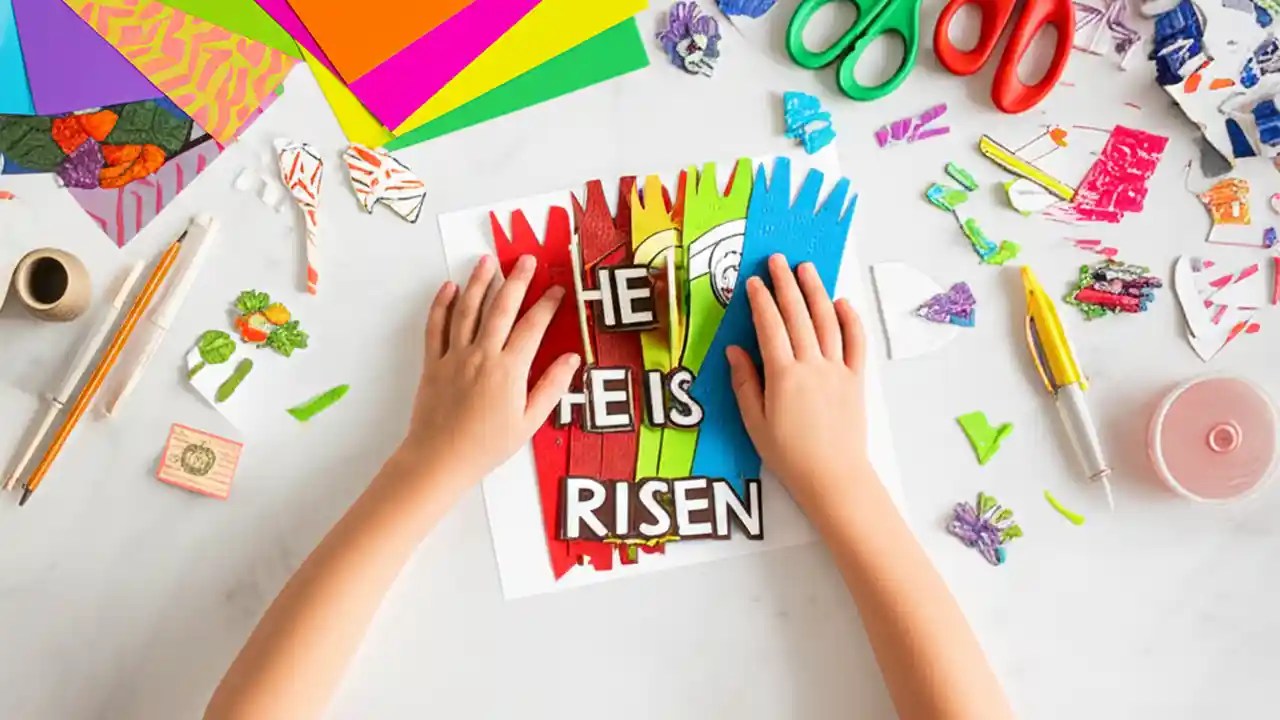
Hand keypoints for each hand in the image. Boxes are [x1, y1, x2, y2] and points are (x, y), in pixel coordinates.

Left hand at [395, 254, 579, 491]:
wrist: (439, 459)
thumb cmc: (485, 446)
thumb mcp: (528, 422)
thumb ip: (551, 388)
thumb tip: (571, 360)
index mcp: (509, 370)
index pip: (533, 327)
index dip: (547, 305)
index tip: (556, 291)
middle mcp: (481, 356)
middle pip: (502, 308)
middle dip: (517, 280)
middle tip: (526, 261)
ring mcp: (454, 357)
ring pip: (468, 310)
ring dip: (479, 282)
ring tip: (488, 261)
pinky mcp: (433, 363)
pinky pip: (436, 327)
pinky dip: (442, 305)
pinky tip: (449, 288)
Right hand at [726, 254, 869, 512]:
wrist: (833, 476)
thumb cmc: (789, 455)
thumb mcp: (755, 422)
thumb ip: (745, 382)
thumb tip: (735, 350)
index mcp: (783, 376)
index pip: (770, 327)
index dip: (761, 301)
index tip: (754, 281)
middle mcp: (812, 366)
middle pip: (798, 315)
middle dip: (786, 284)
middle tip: (777, 260)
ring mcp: (837, 370)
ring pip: (826, 321)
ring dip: (816, 291)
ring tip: (806, 269)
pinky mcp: (856, 380)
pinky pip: (855, 343)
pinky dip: (850, 320)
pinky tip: (842, 302)